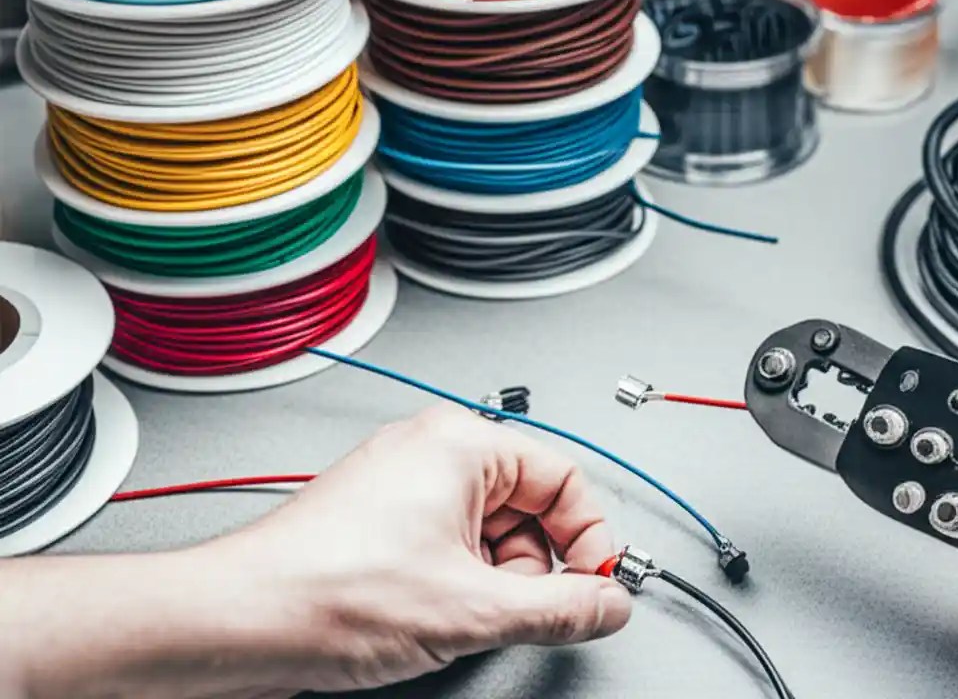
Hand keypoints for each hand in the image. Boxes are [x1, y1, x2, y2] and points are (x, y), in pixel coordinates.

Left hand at [2, 404, 631, 698]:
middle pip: (531, 507)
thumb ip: (563, 608)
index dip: (590, 538)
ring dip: (497, 583)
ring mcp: (402, 488)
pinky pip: (451, 547)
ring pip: (491, 533)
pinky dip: (461, 586)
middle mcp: (430, 454)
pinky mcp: (381, 524)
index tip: (595, 585)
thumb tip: (608, 604)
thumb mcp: (476, 609)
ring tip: (467, 617)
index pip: (565, 478)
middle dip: (538, 567)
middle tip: (529, 611)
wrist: (239, 623)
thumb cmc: (327, 593)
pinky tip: (439, 617)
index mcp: (460, 444)